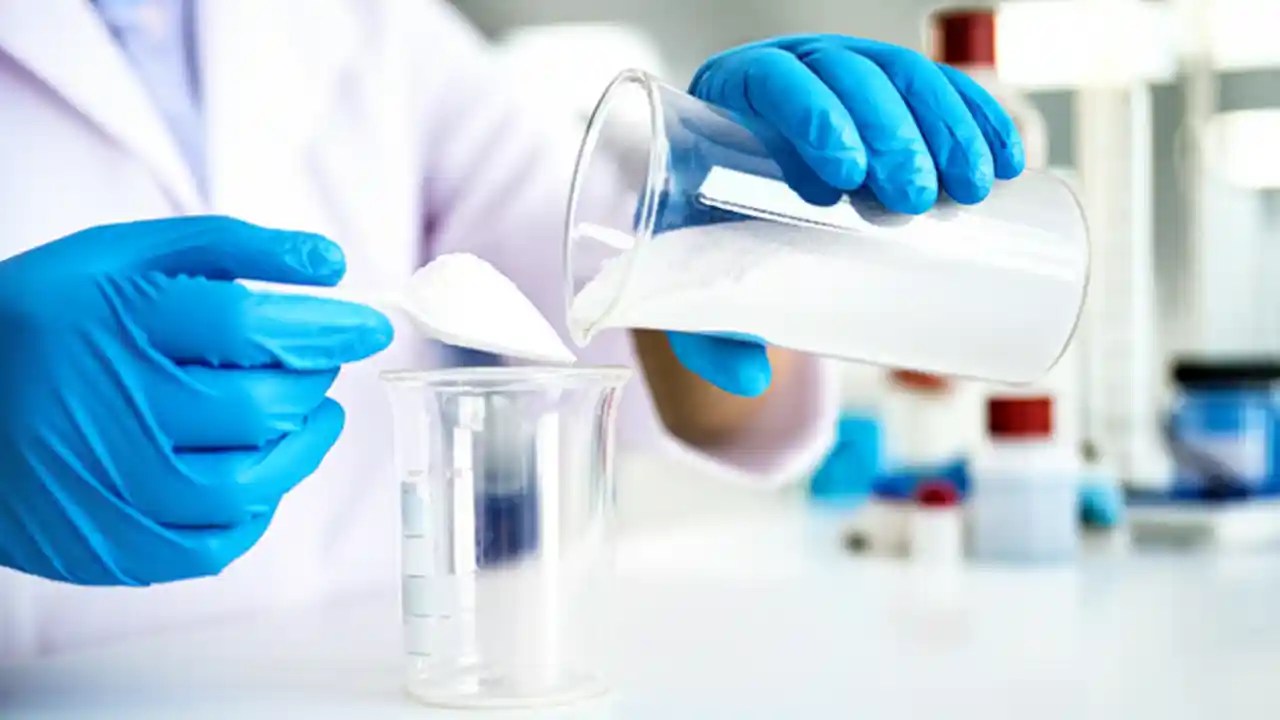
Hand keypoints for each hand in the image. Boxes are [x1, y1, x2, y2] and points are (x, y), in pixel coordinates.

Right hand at [0, 216, 391, 584]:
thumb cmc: (49, 319)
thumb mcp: (123, 255)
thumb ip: (230, 247)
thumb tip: (329, 263)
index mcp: (117, 322)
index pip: (252, 327)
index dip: (326, 327)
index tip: (368, 325)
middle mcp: (114, 407)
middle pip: (259, 406)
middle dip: (310, 380)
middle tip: (316, 362)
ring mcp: (112, 485)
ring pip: (248, 482)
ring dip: (302, 446)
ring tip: (313, 414)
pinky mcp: (113, 544)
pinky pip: (216, 543)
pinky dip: (257, 507)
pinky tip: (263, 469)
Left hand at [670, 34, 1025, 395]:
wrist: (746, 210)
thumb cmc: (718, 233)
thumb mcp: (709, 276)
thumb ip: (712, 327)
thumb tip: (750, 380)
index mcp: (735, 97)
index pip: (777, 82)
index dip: (814, 113)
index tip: (844, 175)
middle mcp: (799, 74)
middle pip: (852, 75)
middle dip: (893, 130)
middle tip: (912, 197)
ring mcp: (855, 78)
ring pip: (907, 78)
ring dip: (949, 125)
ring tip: (971, 187)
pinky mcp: (902, 99)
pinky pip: (948, 90)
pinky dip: (981, 117)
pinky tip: (1008, 155)